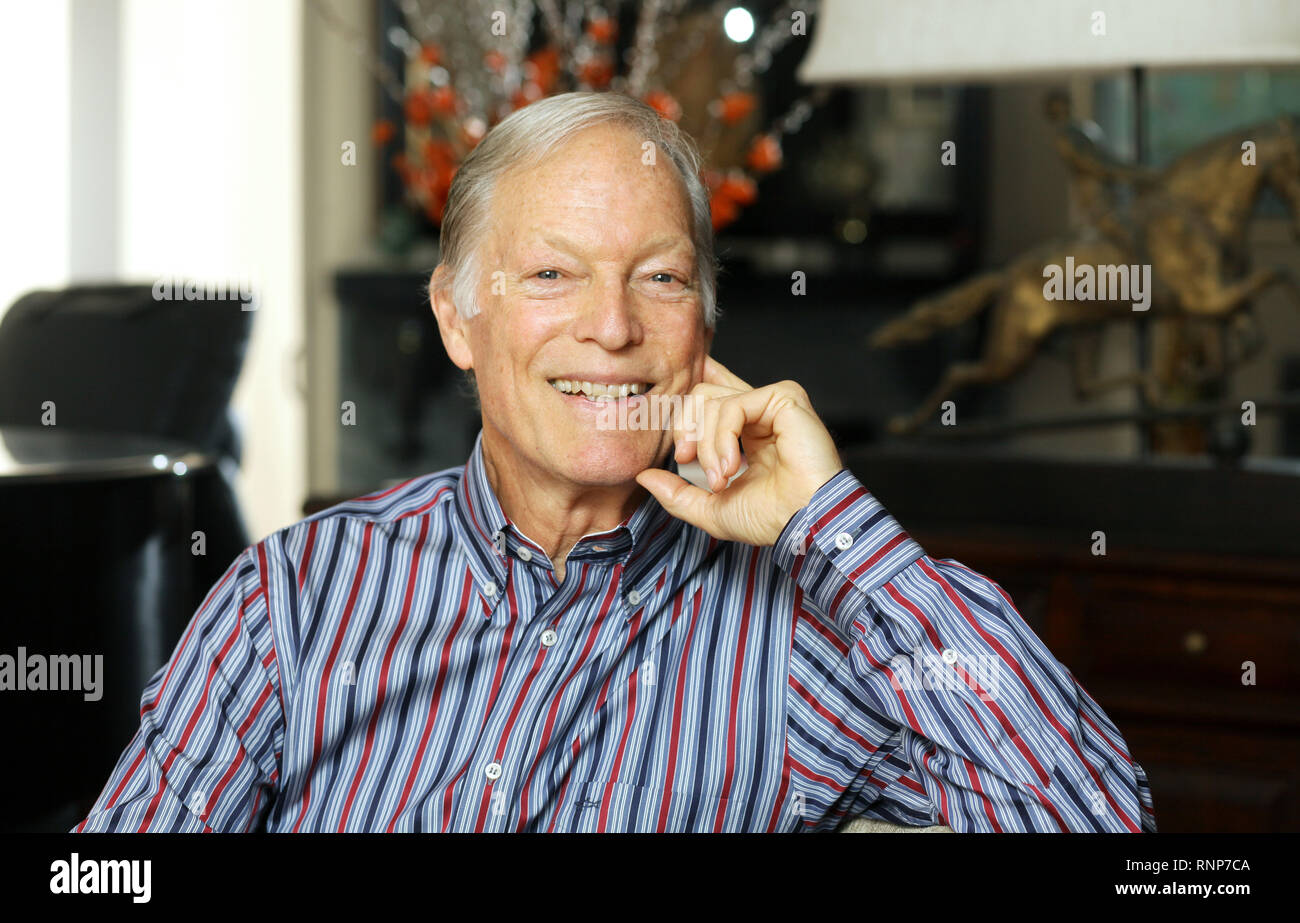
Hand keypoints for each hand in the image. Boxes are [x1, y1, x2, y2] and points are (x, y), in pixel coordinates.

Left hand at [635, 356, 843, 545]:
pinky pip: (732, 405)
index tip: (680, 454)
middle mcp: (758, 413)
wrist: (804, 523)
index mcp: (745, 432)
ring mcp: (771, 403)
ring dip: (706, 445)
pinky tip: (733, 466)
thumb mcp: (710, 509)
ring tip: (721, 478)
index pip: (706, 398)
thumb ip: (676, 493)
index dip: (683, 414)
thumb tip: (643, 476)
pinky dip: (723, 438)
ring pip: (710, 400)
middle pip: (699, 395)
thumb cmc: (770, 519)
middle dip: (686, 430)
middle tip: (688, 461)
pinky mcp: (784, 398)